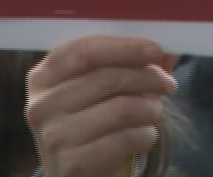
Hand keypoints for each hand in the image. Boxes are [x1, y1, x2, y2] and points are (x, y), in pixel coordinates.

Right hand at [27, 36, 176, 176]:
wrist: (74, 171)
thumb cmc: (91, 119)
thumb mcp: (97, 87)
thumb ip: (127, 63)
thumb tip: (169, 49)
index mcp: (44, 76)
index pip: (85, 50)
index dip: (124, 47)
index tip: (156, 50)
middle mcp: (42, 105)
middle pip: (108, 78)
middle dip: (148, 77)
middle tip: (168, 83)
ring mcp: (54, 136)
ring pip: (122, 109)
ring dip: (151, 109)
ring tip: (154, 112)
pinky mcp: (72, 163)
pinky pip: (126, 139)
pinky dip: (146, 134)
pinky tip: (145, 134)